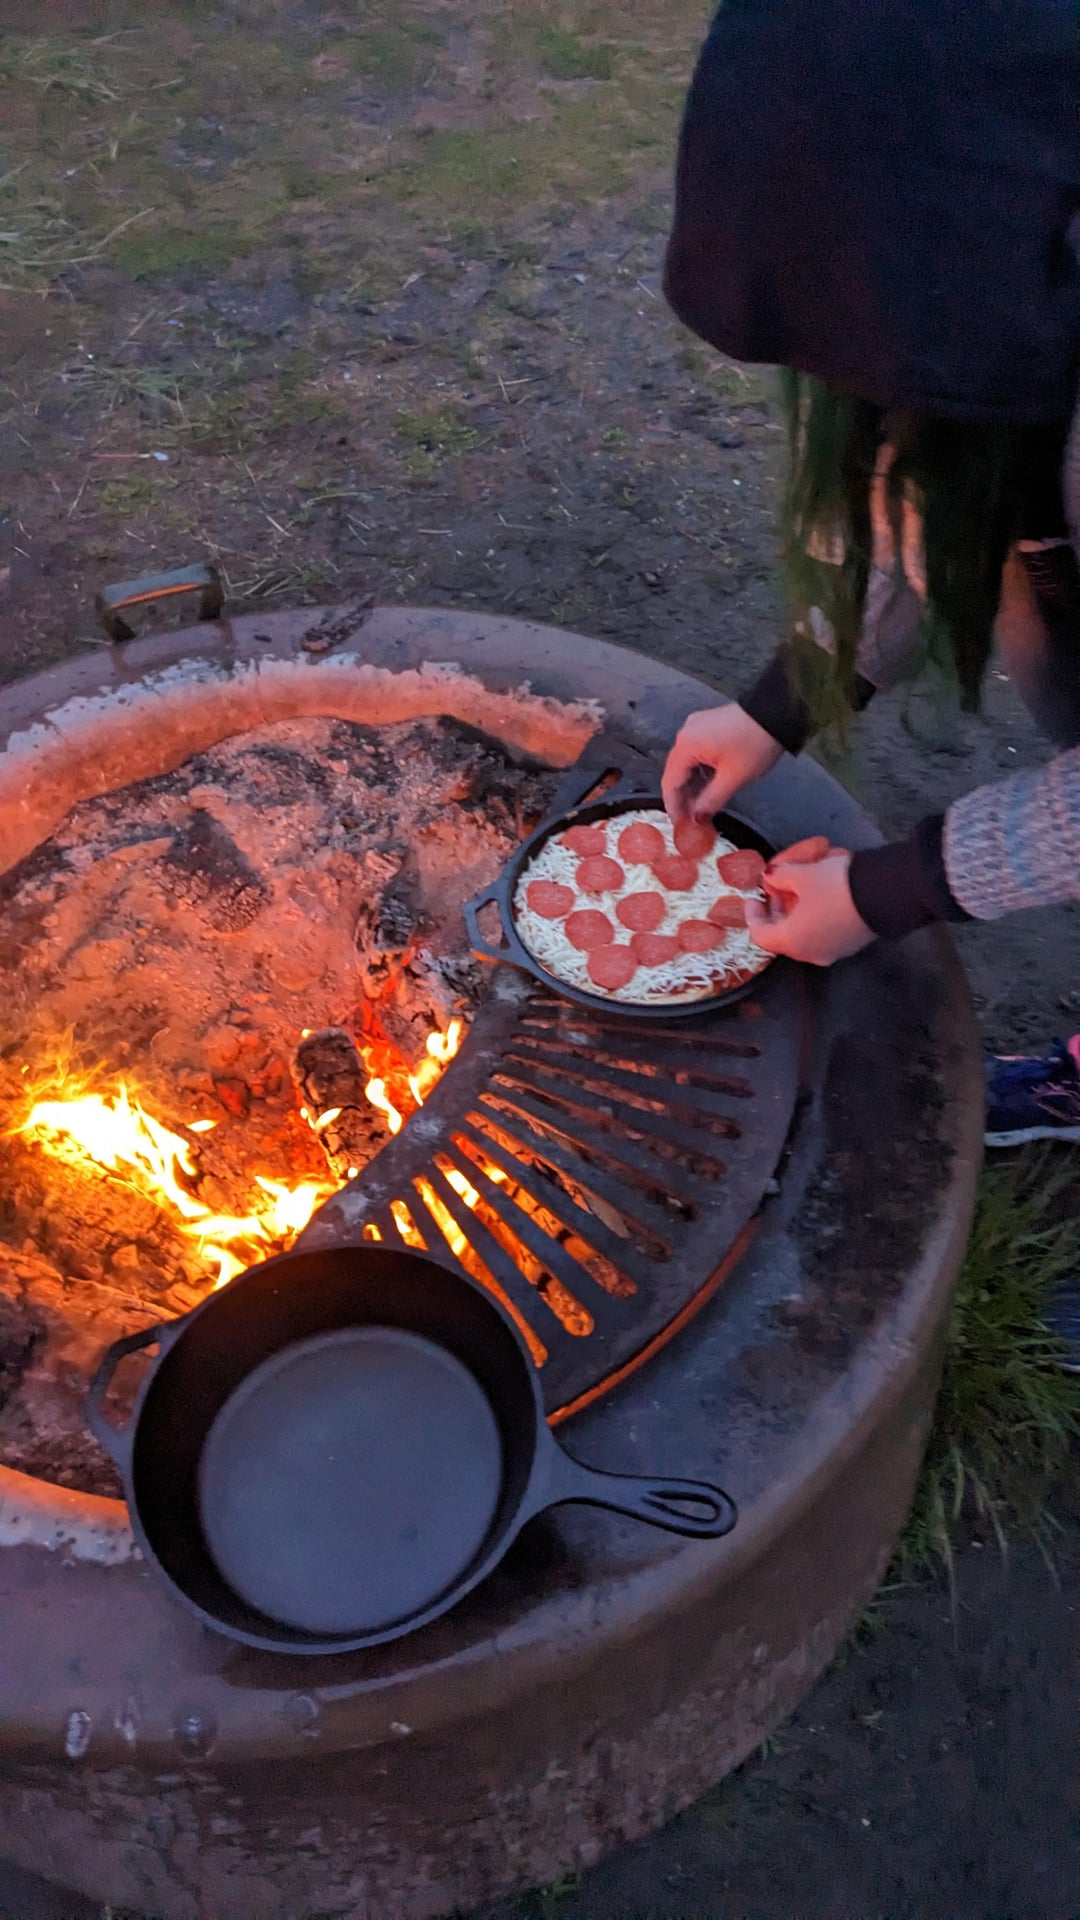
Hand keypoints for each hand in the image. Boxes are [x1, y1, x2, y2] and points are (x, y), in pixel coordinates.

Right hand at [662, 704, 783, 823]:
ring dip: (693, 784)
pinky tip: (710, 784)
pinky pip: (697, 752)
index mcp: (686, 745)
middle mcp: (686, 733)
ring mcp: (697, 726)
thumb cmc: (755, 744)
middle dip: (683, 797)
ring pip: (687, 762)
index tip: (680, 824)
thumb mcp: (733, 778)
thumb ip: (711, 801)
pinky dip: (700, 770)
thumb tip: (697, 817)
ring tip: (703, 805)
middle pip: (676, 771)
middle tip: (692, 818)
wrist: (777, 713)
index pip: (670, 782)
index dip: (673, 806)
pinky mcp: (709, 725)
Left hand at [746, 850, 876, 966]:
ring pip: (805, 931)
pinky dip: (817, 913)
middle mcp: (811, 953)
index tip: (753, 897)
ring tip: (801, 884)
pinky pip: (825, 930)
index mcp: (792, 942)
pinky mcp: (852, 944)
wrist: (887, 894)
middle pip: (783, 934)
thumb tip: (770, 877)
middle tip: (777, 887)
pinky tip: (822, 892)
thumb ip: (779, 876)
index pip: (760, 934)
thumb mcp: (803, 874)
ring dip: (798, 909)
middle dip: (778, 908)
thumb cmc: (836, 886)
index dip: (753, 914)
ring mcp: (833, 951)